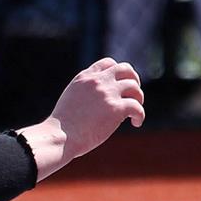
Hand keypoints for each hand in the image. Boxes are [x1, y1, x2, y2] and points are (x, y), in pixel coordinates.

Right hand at [19, 58, 144, 180]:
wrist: (60, 136)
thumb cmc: (62, 126)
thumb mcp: (71, 99)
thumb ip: (86, 93)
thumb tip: (99, 101)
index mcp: (84, 78)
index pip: (108, 63)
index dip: (119, 72)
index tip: (121, 84)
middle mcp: (97, 82)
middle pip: (126, 69)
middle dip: (134, 80)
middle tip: (134, 94)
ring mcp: (108, 94)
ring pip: (134, 87)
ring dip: (138, 98)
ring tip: (135, 111)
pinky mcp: (116, 109)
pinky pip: (137, 107)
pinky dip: (140, 115)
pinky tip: (136, 123)